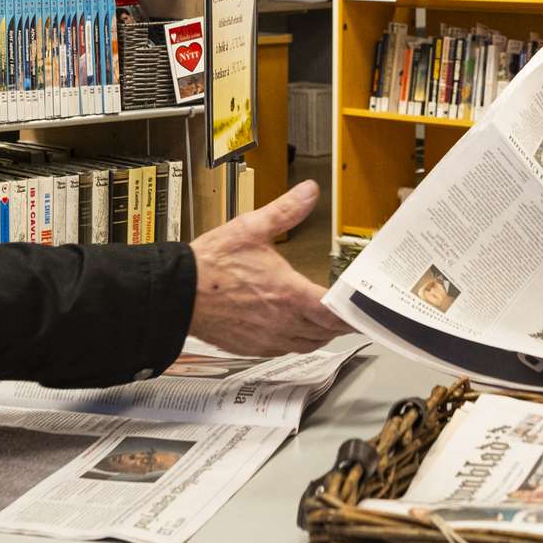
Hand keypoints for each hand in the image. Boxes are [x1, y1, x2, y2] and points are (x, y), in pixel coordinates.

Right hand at [187, 180, 349, 355]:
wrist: (178, 293)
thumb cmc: (210, 265)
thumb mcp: (251, 228)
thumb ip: (286, 211)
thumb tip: (308, 193)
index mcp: (289, 294)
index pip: (335, 312)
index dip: (354, 313)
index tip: (365, 308)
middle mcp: (283, 322)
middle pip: (327, 331)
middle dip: (342, 323)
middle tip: (353, 314)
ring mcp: (268, 338)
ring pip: (308, 343)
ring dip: (321, 334)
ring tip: (327, 321)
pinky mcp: (252, 347)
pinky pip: (285, 349)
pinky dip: (298, 340)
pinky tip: (295, 329)